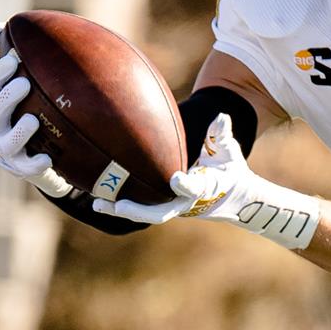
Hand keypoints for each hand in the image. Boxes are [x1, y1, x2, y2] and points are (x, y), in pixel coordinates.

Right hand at [0, 44, 74, 198]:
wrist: (46, 155)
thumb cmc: (30, 112)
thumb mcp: (22, 87)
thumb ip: (11, 61)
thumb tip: (0, 25)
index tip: (15, 57)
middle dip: (7, 96)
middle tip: (24, 82)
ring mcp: (7, 149)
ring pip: (6, 140)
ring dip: (19, 129)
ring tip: (32, 119)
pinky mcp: (23, 167)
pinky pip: (26, 167)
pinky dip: (35, 163)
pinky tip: (46, 157)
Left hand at [91, 112, 250, 225]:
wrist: (234, 198)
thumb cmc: (229, 169)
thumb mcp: (229, 151)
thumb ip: (222, 134)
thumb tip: (222, 117)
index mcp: (204, 188)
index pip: (194, 189)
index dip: (186, 185)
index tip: (176, 180)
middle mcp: (186, 202)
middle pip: (160, 212)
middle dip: (138, 210)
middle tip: (117, 205)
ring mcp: (173, 207)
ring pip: (145, 212)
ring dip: (121, 209)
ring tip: (96, 203)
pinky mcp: (164, 206)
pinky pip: (142, 208)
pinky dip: (122, 205)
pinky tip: (98, 198)